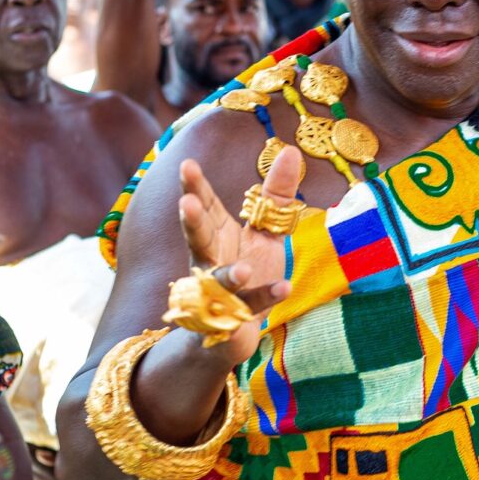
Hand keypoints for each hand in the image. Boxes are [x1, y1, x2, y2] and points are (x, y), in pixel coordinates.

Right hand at [177, 144, 299, 364]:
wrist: (231, 329)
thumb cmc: (248, 271)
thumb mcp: (266, 231)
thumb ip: (276, 195)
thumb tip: (291, 150)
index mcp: (216, 234)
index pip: (204, 206)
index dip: (195, 187)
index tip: (187, 165)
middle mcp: (210, 259)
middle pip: (198, 238)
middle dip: (192, 222)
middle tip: (186, 203)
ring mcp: (217, 291)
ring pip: (218, 280)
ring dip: (229, 275)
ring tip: (243, 269)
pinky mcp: (230, 318)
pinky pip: (249, 305)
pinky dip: (266, 296)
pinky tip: (285, 287)